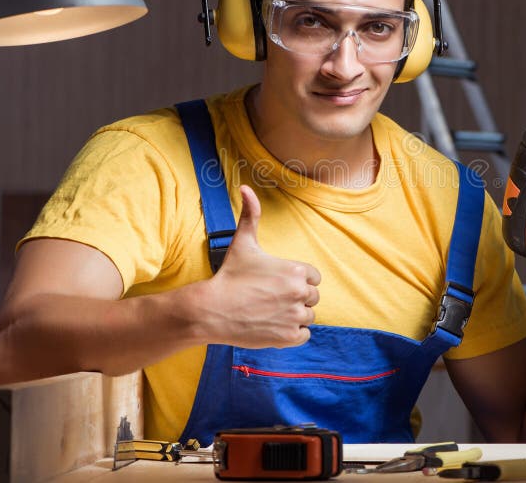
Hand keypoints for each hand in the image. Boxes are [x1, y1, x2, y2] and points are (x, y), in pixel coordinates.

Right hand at [198, 185, 320, 347]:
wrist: (211, 309)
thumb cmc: (229, 275)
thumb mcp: (243, 242)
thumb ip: (250, 214)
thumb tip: (245, 187)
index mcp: (296, 270)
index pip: (313, 277)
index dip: (297, 279)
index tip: (278, 282)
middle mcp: (300, 293)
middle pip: (312, 296)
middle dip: (296, 297)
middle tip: (272, 297)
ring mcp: (295, 317)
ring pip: (308, 316)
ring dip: (295, 315)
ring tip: (271, 311)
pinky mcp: (288, 338)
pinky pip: (304, 335)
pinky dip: (293, 333)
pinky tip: (274, 324)